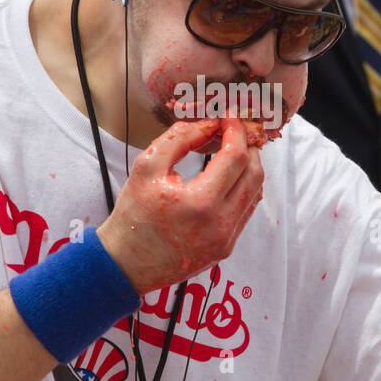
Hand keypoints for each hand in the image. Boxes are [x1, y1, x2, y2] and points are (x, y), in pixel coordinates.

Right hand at [97, 117, 263, 293]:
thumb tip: (209, 124)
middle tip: (233, 132)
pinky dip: (243, 189)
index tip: (229, 117)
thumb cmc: (132, 215)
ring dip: (249, 168)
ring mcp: (226, 240)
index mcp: (200, 203)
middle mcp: (220, 225)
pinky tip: (229, 178)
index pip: (236, 157)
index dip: (236, 131)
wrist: (125, 262)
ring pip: (255, 193)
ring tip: (232, 151)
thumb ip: (179, 139)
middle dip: (248, 147)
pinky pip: (246, 212)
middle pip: (254, 174)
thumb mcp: (147, 167)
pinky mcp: (225, 248)